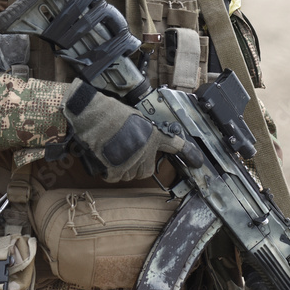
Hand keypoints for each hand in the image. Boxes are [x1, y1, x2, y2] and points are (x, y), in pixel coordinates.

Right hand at [62, 79, 186, 181]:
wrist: (91, 115)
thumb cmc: (108, 112)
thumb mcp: (132, 118)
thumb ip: (141, 132)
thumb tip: (140, 141)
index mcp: (152, 134)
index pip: (175, 145)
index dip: (188, 154)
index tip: (197, 162)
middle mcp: (146, 149)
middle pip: (146, 171)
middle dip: (137, 166)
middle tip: (125, 154)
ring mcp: (132, 160)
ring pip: (130, 175)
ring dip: (121, 169)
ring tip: (111, 153)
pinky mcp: (117, 169)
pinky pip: (114, 177)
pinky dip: (108, 171)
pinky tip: (103, 158)